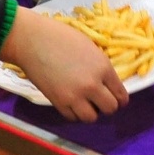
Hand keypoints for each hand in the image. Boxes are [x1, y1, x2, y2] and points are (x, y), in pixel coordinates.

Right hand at [0, 11, 128, 121]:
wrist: (32, 40)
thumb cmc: (61, 36)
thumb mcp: (90, 48)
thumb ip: (100, 67)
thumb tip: (106, 83)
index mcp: (104, 68)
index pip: (121, 95)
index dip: (119, 99)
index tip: (115, 99)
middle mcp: (93, 85)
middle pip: (110, 109)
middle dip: (106, 106)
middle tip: (99, 100)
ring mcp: (75, 96)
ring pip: (92, 118)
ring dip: (90, 112)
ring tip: (84, 103)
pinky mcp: (58, 102)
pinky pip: (72, 118)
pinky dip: (74, 113)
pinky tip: (71, 103)